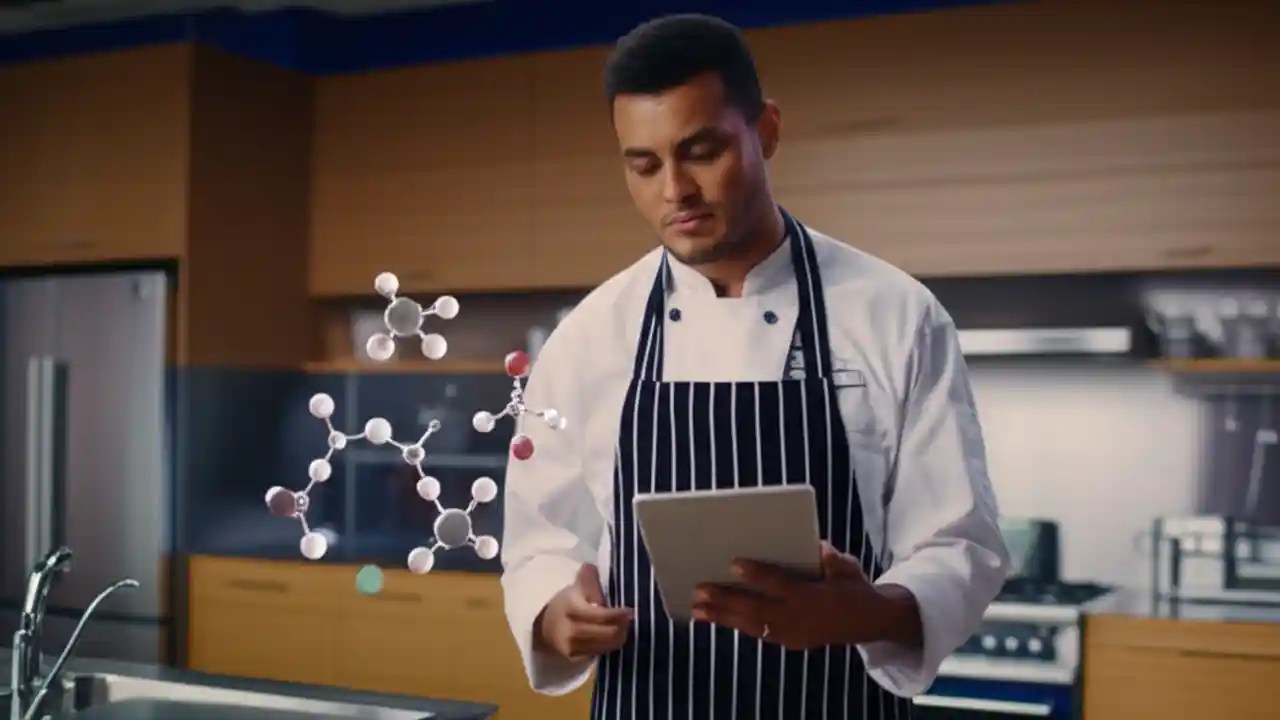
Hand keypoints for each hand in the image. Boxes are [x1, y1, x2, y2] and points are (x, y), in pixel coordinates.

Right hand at [535, 563, 632, 661]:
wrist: (543, 626)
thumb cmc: (565, 604)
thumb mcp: (575, 588)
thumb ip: (589, 580)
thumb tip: (596, 567)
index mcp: (570, 608)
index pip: (599, 615)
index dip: (616, 615)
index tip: (630, 611)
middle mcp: (569, 630)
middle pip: (603, 633)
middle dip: (620, 628)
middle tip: (631, 621)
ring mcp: (570, 648)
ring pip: (602, 646)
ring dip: (617, 638)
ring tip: (625, 628)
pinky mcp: (573, 660)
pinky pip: (597, 654)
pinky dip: (608, 646)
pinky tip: (613, 638)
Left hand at [691, 541, 920, 650]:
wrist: (871, 622)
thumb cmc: (854, 587)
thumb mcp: (848, 568)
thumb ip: (832, 559)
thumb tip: (817, 546)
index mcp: (811, 596)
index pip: (779, 583)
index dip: (756, 574)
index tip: (733, 562)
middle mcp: (798, 618)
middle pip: (756, 608)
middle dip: (726, 600)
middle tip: (699, 590)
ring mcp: (792, 633)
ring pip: (752, 625)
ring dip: (722, 617)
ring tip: (697, 610)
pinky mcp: (789, 642)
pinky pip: (758, 633)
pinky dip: (736, 625)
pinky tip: (716, 618)